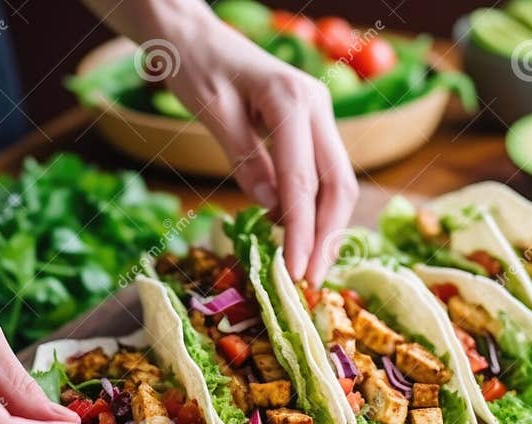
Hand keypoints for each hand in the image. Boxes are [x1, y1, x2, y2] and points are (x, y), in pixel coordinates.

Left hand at [166, 18, 358, 284]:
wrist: (194, 33)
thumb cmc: (196, 66)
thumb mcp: (212, 112)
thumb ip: (245, 159)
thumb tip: (271, 210)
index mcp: (291, 100)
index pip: (303, 180)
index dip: (303, 232)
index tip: (297, 272)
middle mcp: (316, 105)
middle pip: (338, 184)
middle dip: (327, 236)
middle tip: (311, 280)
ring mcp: (319, 114)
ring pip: (337, 180)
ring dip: (327, 226)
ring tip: (308, 266)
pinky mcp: (312, 124)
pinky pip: (322, 172)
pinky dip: (315, 206)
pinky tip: (300, 234)